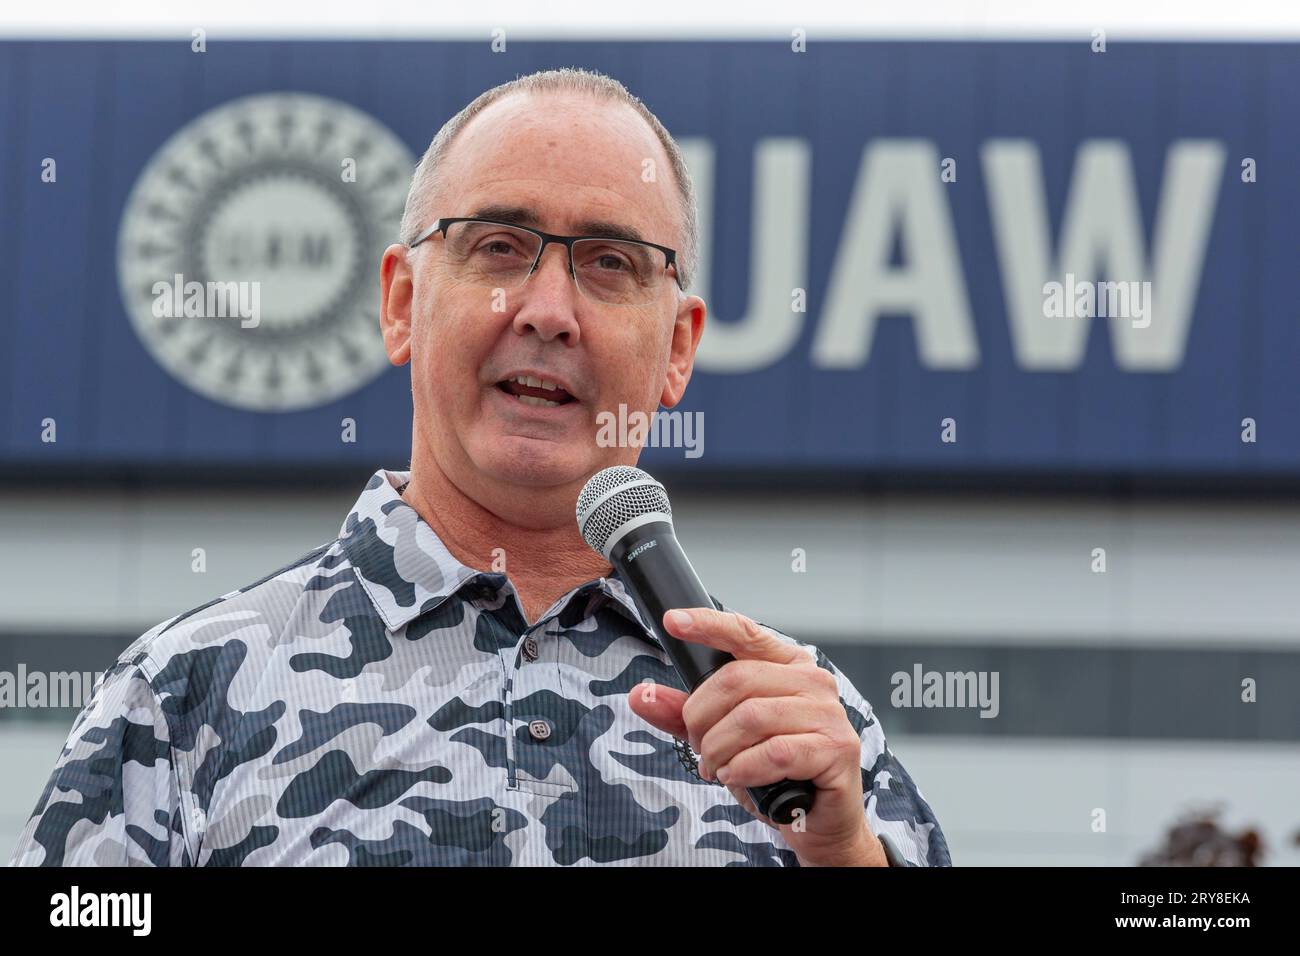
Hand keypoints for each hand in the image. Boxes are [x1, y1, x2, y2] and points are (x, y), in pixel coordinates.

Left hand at [627, 607, 888, 866]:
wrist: (816, 822)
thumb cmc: (772, 773)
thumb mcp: (721, 739)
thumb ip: (684, 715)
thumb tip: (640, 695)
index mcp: (787, 664)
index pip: (745, 633)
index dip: (707, 624)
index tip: (672, 621)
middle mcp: (812, 679)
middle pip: (736, 680)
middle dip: (702, 719)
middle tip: (700, 748)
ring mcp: (829, 712)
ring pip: (751, 716)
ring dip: (720, 749)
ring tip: (718, 768)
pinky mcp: (837, 747)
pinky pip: (775, 751)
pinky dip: (744, 768)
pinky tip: (737, 777)